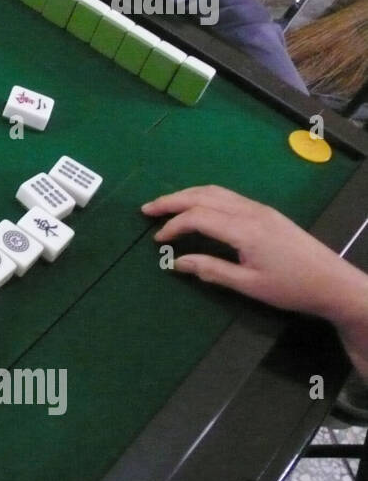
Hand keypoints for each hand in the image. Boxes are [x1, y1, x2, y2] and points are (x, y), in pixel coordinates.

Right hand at [143, 185, 367, 321]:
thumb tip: (177, 263)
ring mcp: (260, 209)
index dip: (173, 226)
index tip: (156, 241)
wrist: (335, 283)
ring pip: (216, 192)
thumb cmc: (292, 288)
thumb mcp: (249, 286)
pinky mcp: (266, 213)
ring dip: (188, 195)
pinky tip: (197, 206)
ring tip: (166, 205)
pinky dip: (205, 197)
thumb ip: (211, 271)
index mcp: (245, 230)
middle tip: (146, 209)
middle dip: (172, 200)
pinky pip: (228, 196)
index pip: (198, 217)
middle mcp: (251, 212)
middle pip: (203, 196)